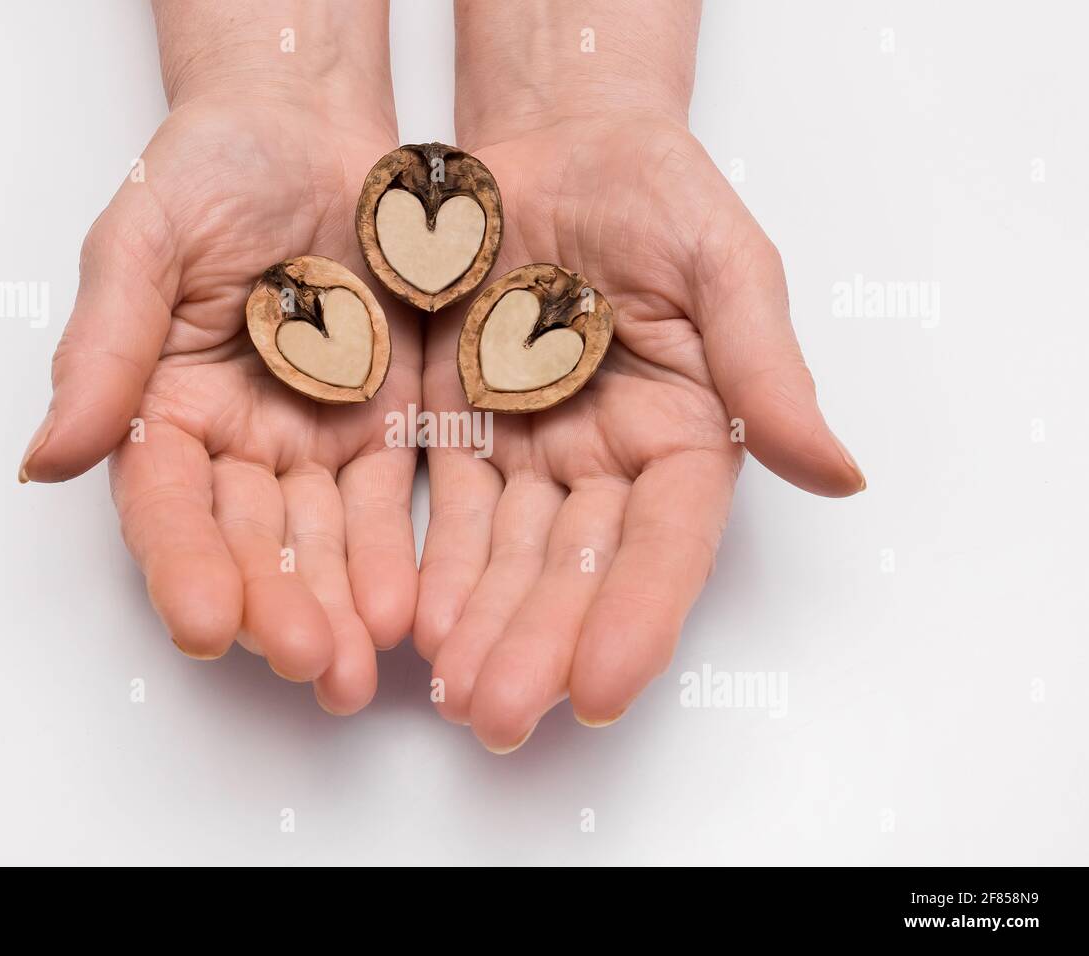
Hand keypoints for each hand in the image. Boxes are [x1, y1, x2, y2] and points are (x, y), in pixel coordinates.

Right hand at [18, 2, 418, 714]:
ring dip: (344, 605)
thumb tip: (47, 458)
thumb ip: (106, 348)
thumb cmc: (215, 168)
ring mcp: (313, 443)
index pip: (167, 506)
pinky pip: (393, 503)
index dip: (186, 565)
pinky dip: (401, 554)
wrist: (316, 132)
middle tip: (315, 666)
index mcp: (162, 410)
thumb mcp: (145, 239)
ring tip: (366, 668)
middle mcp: (234, 445)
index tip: (209, 624)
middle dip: (281, 607)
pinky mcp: (386, 430)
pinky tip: (415, 605)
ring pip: (324, 541)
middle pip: (251, 542)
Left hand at [418, 1, 862, 750]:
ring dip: (481, 628)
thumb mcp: (722, 262)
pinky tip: (414, 622)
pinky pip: (448, 513)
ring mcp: (534, 453)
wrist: (553, 144)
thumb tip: (838, 473)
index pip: (665, 542)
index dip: (636, 614)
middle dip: (539, 645)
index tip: (603, 690)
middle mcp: (610, 461)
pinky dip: (433, 567)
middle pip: (576, 570)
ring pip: (509, 558)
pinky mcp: (462, 431)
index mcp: (685, 431)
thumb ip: (764, 366)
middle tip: (498, 717)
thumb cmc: (650, 188)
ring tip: (451, 693)